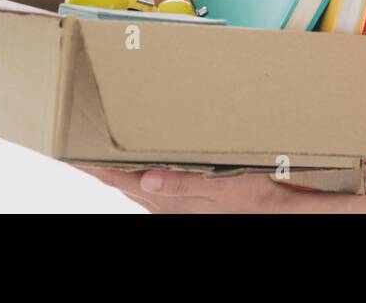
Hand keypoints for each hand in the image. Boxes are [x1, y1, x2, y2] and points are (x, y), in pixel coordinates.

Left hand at [73, 164, 309, 213]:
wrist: (290, 214)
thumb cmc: (263, 202)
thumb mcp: (229, 188)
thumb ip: (187, 184)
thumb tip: (145, 177)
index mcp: (176, 200)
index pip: (127, 181)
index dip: (100, 167)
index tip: (75, 153)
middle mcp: (175, 206)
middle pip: (128, 186)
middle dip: (104, 169)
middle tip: (79, 151)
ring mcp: (184, 208)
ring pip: (142, 190)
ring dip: (121, 175)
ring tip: (101, 159)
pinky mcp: (197, 206)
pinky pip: (160, 194)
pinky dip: (144, 182)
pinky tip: (145, 174)